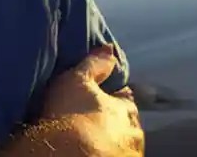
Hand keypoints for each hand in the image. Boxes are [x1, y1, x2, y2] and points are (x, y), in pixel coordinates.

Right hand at [0, 47, 142, 155]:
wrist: (64, 154)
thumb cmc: (69, 114)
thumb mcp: (77, 80)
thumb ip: (94, 64)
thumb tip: (109, 50)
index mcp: (126, 109)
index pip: (125, 98)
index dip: (112, 94)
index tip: (101, 94)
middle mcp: (133, 133)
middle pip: (126, 122)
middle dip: (114, 120)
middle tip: (94, 117)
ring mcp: (127, 154)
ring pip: (121, 143)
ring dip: (111, 139)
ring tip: (90, 137)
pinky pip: (112, 155)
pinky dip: (104, 152)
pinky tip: (89, 150)